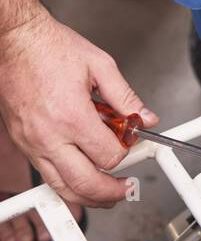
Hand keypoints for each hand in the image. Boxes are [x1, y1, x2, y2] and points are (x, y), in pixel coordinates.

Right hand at [0, 10, 158, 207]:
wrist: (16, 42)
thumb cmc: (52, 48)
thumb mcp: (100, 65)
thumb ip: (126, 97)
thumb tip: (145, 118)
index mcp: (73, 116)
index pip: (109, 155)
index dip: (127, 154)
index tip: (132, 145)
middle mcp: (50, 137)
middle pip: (85, 183)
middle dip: (111, 192)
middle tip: (126, 187)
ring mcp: (32, 144)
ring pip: (61, 188)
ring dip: (87, 197)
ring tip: (106, 193)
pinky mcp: (22, 144)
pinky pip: (45, 175)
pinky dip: (64, 184)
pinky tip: (79, 177)